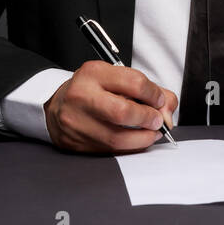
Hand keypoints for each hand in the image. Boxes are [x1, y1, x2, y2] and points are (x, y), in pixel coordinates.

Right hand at [44, 60, 176, 153]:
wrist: (56, 108)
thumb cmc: (91, 91)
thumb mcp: (115, 78)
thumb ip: (148, 89)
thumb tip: (167, 107)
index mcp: (93, 73)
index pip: (134, 82)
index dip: (154, 94)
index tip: (160, 100)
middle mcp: (82, 96)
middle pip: (123, 112)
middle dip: (148, 118)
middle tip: (157, 120)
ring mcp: (76, 122)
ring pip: (117, 137)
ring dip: (143, 138)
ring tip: (151, 133)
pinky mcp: (76, 143)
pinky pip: (110, 150)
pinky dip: (130, 147)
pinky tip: (137, 141)